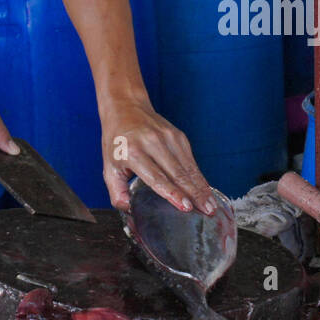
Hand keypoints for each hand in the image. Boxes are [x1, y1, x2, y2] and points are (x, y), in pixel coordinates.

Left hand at [100, 95, 213, 214]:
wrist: (126, 108)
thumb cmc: (116, 142)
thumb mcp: (109, 168)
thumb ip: (117, 192)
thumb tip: (130, 210)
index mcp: (133, 152)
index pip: (157, 177)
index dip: (173, 193)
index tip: (186, 206)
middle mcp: (153, 143)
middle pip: (178, 174)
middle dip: (195, 194)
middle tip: (207, 212)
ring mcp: (168, 137)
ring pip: (189, 168)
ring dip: (202, 187)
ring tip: (211, 205)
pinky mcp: (179, 136)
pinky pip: (191, 160)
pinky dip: (199, 177)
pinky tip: (205, 190)